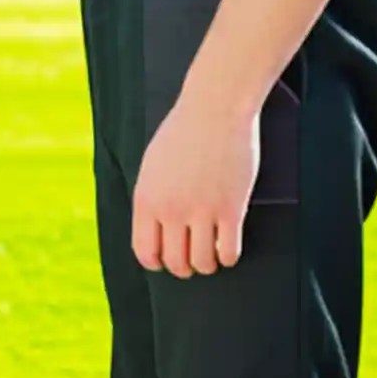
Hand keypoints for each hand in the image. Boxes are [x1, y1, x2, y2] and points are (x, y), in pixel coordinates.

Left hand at [132, 96, 259, 278]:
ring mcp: (201, 210)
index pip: (145, 251)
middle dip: (184, 268)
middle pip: (176, 262)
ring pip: (203, 263)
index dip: (156, 262)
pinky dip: (228, 257)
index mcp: (146, 199)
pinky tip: (228, 248)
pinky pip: (228, 251)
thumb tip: (154, 229)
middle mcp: (171, 209)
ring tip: (210, 255)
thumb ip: (151, 198)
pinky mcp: (231, 208)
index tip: (166, 261)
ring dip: (207, 265)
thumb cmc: (183, 133)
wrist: (214, 109)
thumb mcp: (152, 166)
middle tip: (192, 262)